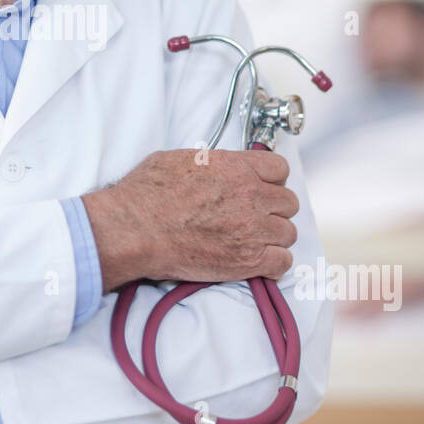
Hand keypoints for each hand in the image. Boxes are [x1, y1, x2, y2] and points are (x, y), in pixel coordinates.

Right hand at [82, 148, 298, 291]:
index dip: (272, 179)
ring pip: (287, 233)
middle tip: (256, 217)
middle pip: (288, 202)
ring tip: (254, 241)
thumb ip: (210, 163)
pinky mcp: (247, 260)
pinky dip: (274, 264)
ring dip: (274, 237)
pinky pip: (282, 262)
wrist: (135, 230)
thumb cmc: (146, 195)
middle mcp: (250, 195)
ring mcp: (252, 228)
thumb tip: (213, 166)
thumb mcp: (179, 159)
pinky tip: (259, 262)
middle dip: (274, 209)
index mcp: (236, 167)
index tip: (263, 188)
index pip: (279, 168)